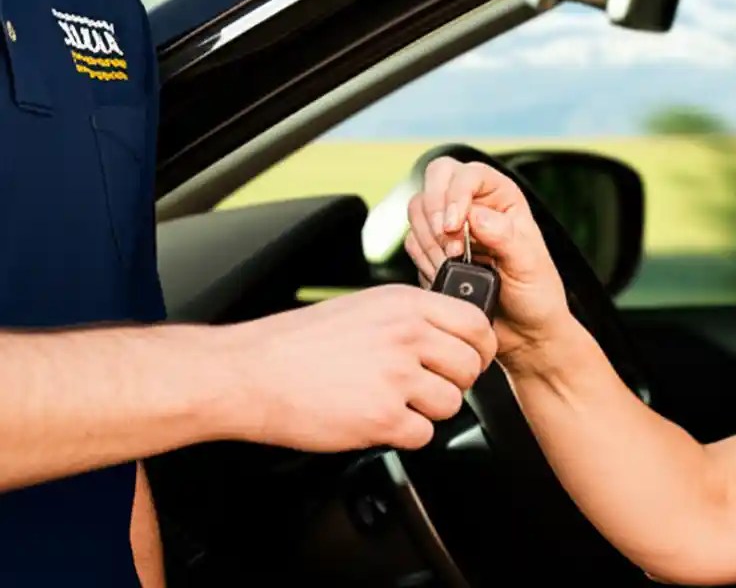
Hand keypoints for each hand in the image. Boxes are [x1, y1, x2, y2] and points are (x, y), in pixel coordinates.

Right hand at [228, 284, 497, 451]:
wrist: (250, 372)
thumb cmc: (297, 343)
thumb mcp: (364, 307)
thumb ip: (410, 316)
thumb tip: (447, 333)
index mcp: (405, 304)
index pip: (476, 324)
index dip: (481, 347)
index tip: (473, 357)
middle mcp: (406, 335)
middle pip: (470, 367)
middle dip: (454, 382)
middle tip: (427, 385)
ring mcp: (397, 377)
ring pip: (451, 403)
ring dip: (427, 409)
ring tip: (393, 401)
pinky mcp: (383, 417)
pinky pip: (423, 434)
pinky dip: (404, 434)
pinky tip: (377, 419)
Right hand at [405, 157, 574, 353]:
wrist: (523, 333)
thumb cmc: (536, 295)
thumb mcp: (529, 265)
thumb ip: (506, 237)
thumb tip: (477, 216)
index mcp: (501, 197)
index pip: (467, 173)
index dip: (454, 194)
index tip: (454, 226)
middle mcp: (474, 204)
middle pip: (436, 178)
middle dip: (435, 211)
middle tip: (449, 246)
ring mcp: (450, 226)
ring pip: (418, 210)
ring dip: (430, 240)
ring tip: (455, 266)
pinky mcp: (433, 250)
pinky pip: (412, 243)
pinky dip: (424, 260)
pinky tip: (447, 276)